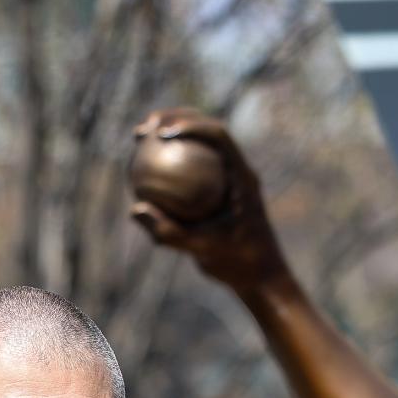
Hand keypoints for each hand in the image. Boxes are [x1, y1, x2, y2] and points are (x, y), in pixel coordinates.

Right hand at [128, 108, 290, 291]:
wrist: (261, 278)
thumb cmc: (237, 264)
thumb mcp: (203, 251)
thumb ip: (170, 232)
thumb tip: (135, 209)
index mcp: (243, 177)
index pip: (219, 136)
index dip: (189, 125)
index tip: (160, 133)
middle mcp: (239, 172)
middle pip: (207, 131)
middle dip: (174, 119)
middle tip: (144, 128)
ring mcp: (231, 180)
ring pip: (199, 148)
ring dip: (172, 136)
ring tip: (141, 139)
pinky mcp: (221, 192)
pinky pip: (193, 172)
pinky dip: (171, 167)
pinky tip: (144, 172)